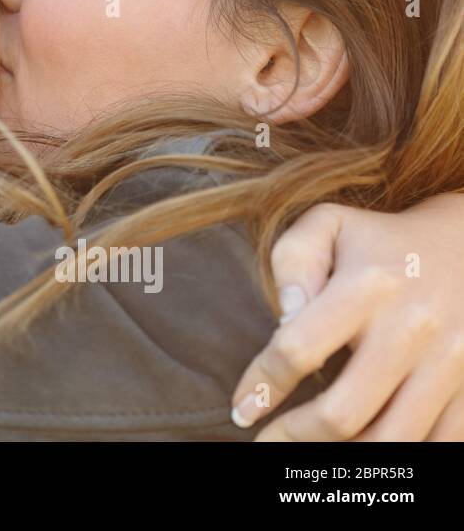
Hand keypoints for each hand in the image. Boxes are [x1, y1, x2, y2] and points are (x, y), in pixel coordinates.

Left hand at [230, 194, 463, 439]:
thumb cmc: (379, 241)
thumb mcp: (327, 226)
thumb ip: (293, 261)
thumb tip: (285, 315)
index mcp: (369, 286)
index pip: (297, 348)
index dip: (262, 385)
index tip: (242, 409)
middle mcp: (414, 330)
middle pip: (342, 413)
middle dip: (293, 436)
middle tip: (267, 441)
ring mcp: (452, 364)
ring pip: (389, 441)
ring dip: (341, 458)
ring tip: (307, 452)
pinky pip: (437, 444)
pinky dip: (393, 458)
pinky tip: (361, 449)